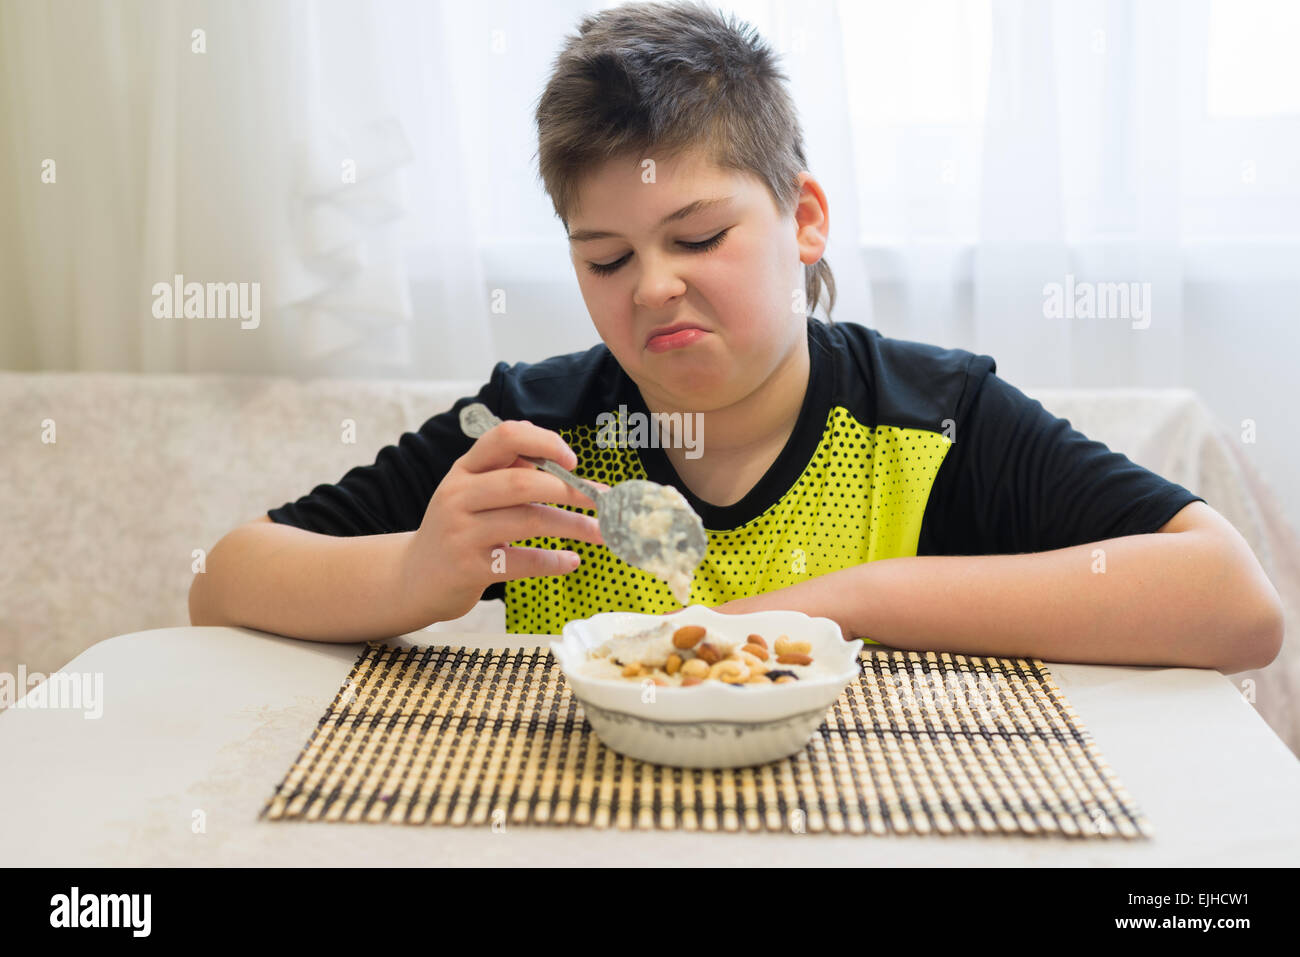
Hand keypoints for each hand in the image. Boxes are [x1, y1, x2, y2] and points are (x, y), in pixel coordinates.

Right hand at [403, 417, 608, 622]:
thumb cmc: (457, 529)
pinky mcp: (469, 569)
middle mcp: (459, 496)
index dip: (544, 442)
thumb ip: (508, 471)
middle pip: (524, 483)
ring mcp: (461, 533)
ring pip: (529, 522)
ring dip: (573, 526)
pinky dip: (554, 562)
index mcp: (464, 469)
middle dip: (571, 491)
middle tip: (602, 501)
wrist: (413, 578)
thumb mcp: (470, 492)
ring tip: (600, 533)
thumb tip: (562, 462)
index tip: (573, 461)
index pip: (505, 438)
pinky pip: (523, 562)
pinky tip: (572, 561)